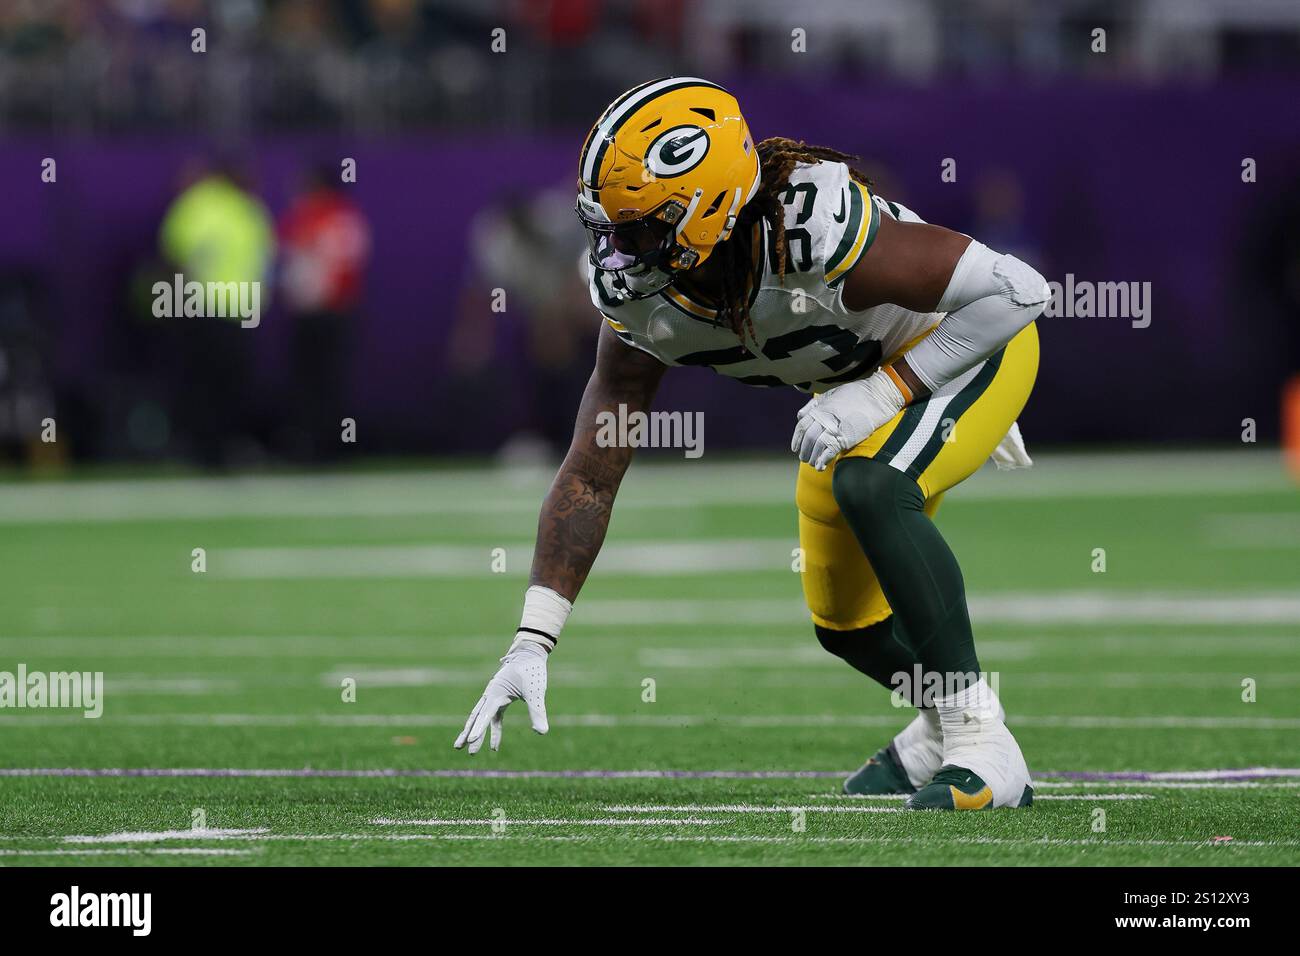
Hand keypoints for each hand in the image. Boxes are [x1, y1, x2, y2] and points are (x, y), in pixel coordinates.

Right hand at [453, 639, 549, 753]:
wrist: (530, 653)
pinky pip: (494, 717)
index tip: (472, 741)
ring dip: (475, 733)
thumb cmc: (532, 671)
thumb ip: (538, 711)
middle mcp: (491, 695)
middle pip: (477, 717)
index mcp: (497, 692)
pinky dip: (493, 730)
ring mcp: (494, 697)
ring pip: (481, 718)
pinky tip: (494, 746)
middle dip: (469, 733)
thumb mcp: (536, 692)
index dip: (479, 728)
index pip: (485, 714)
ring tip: (468, 750)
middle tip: (459, 748)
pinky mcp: (501, 699)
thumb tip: (542, 732)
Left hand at [791, 369, 905, 470]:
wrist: (877, 396)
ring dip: (812, 457)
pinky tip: (820, 467)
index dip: (797, 439)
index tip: (795, 447)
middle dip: (804, 450)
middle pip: (808, 439)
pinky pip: (829, 452)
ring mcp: (835, 429)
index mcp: (820, 408)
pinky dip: (822, 460)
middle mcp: (824, 419)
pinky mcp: (846, 437)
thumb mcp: (831, 393)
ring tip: (812, 463)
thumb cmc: (856, 393)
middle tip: (803, 458)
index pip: (801, 427)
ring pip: (816, 447)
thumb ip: (815, 404)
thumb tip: (800, 416)